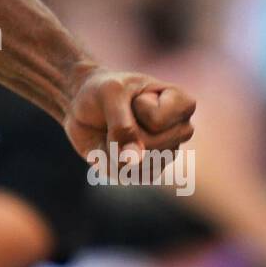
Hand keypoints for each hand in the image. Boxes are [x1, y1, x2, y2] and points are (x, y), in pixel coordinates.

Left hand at [63, 66, 195, 161]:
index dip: (136, 108)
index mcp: (182, 103)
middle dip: (123, 130)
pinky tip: (109, 144)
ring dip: (114, 146)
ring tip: (115, 129)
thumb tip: (135, 161)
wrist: (83, 106)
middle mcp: (181, 131)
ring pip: (139, 164)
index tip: (134, 97)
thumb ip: (123, 125)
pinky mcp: (148, 172)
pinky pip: (126, 175)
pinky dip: (108, 160)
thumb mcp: (110, 94)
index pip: (157, 121)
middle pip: (150, 146)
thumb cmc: (103, 91)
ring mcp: (166, 154)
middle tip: (121, 113)